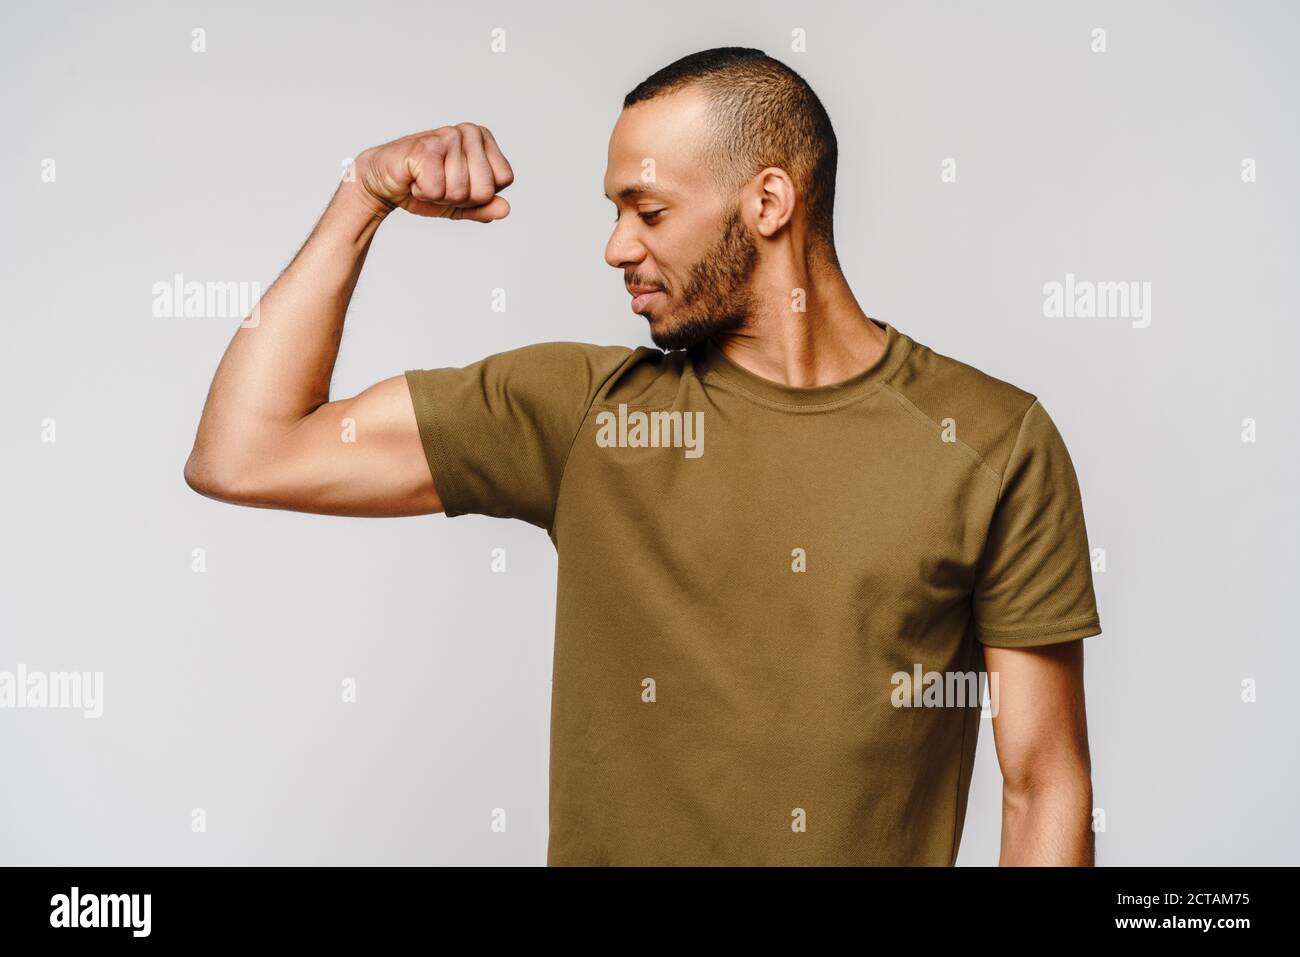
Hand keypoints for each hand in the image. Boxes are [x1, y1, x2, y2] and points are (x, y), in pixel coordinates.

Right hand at [353, 124, 513, 221]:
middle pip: (484, 189)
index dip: (479, 194)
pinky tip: (414, 178)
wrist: (385, 182)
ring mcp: (448, 136)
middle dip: (459, 198)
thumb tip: (505, 209)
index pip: (502, 180)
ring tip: (425, 179)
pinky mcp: (426, 147)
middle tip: (439, 184)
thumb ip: (484, 208)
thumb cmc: (425, 187)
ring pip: (460, 191)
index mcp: (484, 139)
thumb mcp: (460, 204)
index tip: (458, 184)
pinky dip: (422, 193)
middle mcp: (469, 132)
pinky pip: (437, 190)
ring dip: (438, 195)